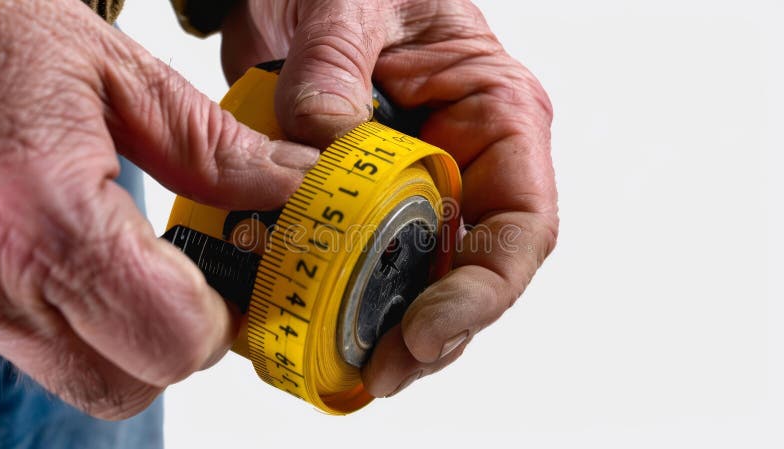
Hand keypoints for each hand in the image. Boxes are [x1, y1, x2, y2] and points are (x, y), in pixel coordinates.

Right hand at [0, 0, 317, 418]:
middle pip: (128, 383)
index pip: (169, 337)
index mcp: (46, 214)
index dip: (220, 318)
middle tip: (192, 277)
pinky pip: (38, 351)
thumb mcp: (118, 74)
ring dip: (129, 340)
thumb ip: (209, 146)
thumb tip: (287, 186)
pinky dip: (78, 325)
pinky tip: (82, 262)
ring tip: (136, 263)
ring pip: (82, 379)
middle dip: (178, 339)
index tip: (233, 280)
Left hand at [221, 0, 557, 396]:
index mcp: (496, 115)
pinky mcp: (369, 204)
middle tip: (377, 371)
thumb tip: (318, 151)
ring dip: (387, 330)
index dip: (482, 292)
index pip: (521, 225)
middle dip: (433, 333)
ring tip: (344, 367)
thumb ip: (331, 73)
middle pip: (474, 272)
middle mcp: (467, 165)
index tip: (426, 330)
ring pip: (423, 282)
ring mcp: (419, 190)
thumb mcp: (348, 9)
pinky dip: (344, 301)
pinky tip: (310, 325)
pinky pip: (369, 265)